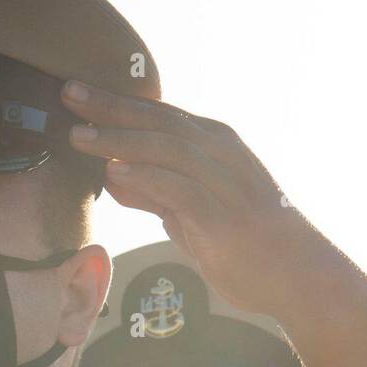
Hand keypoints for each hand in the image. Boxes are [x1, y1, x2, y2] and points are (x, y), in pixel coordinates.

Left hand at [61, 80, 335, 316]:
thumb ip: (154, 192)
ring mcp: (225, 184)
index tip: (75, 90)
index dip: (115, 102)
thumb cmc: (246, 243)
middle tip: (68, 93)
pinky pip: (180, 190)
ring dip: (120, 139)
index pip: (158, 115)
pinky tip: (114, 173)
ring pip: (167, 149)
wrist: (298, 276)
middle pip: (158, 122)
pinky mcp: (224, 217)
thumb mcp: (192, 213)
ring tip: (78, 135)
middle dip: (110, 107)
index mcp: (214, 146)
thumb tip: (112, 175)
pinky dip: (146, 178)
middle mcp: (221, 155)